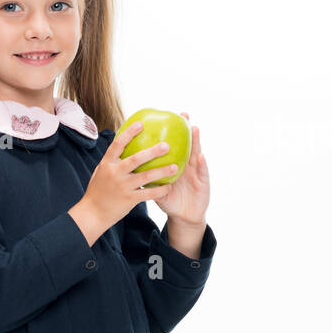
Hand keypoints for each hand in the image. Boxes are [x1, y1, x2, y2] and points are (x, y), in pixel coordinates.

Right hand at [78, 120, 176, 229]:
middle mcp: (114, 173)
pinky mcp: (129, 199)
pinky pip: (148, 194)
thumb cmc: (99, 190)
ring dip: (161, 171)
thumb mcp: (102, 171)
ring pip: (145, 177)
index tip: (141, 124)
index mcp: (107, 163)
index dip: (129, 133)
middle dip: (152, 152)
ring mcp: (122, 186)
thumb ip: (113, 160)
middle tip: (166, 145)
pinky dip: (159, 190)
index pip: (117, 144)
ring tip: (175, 166)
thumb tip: (125, 143)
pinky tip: (169, 187)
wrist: (93, 213)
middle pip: (135, 159)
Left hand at [151, 111, 209, 226]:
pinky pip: (202, 173)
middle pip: (187, 144)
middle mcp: (187, 165)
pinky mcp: (204, 183)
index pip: (175, 145)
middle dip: (187, 129)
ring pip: (196, 154)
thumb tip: (127, 165)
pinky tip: (200, 157)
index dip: (172, 131)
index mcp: (176, 163)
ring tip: (194, 129)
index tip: (166, 116)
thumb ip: (147, 176)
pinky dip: (201, 165)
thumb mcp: (156, 187)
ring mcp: (196, 173)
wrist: (184, 217)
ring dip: (197, 141)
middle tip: (184, 115)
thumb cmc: (169, 201)